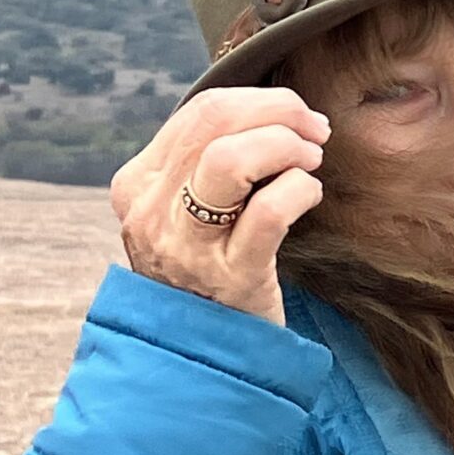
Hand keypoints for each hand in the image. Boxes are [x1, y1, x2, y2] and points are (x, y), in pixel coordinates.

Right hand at [109, 86, 330, 326]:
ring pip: (229, 160)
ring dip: (284, 146)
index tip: (298, 116)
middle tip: (315, 131)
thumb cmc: (209, 268)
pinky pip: (268, 212)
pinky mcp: (228, 277)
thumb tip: (278, 111)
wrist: (204, 353)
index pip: (201, 112)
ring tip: (310, 160)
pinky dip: (299, 190)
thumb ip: (210, 161)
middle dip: (279, 113)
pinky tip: (309, 195)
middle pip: (215, 124)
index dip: (261, 101)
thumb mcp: (188, 211)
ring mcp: (186, 248)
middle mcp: (151, 212)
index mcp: (138, 184)